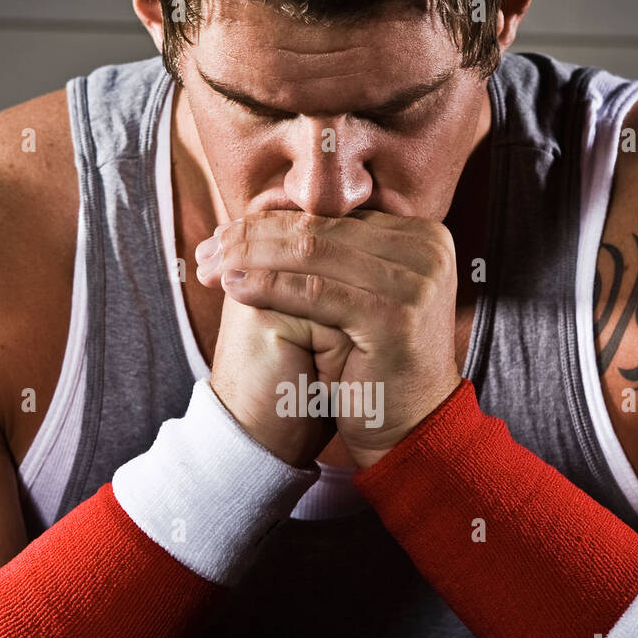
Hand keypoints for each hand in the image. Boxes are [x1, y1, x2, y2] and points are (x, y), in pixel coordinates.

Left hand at [197, 209, 461, 467]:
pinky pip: (315, 292)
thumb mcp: (368, 297)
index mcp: (425, 237)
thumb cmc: (379, 367)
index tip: (225, 234)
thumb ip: (340, 255)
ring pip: (314, 255)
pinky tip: (233, 288)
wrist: (415, 428)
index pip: (334, 218)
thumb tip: (272, 209)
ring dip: (252, 258)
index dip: (274, 222)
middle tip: (208, 246)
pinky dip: (269, 286)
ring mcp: (414, 282)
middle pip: (322, 231)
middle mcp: (428, 250)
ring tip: (212, 265)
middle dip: (255, 237)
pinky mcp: (394, 316)